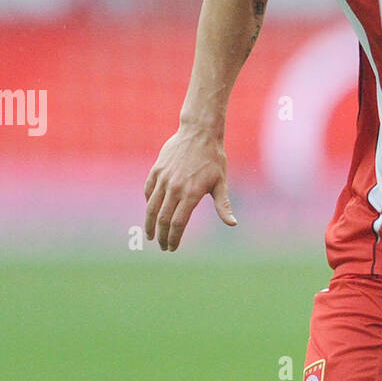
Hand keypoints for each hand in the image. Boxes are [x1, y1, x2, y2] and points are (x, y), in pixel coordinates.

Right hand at [144, 126, 236, 251]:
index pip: (178, 224)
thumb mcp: (221, 182)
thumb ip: (223, 205)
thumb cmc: (214, 158)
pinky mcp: (156, 170)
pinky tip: (151, 211)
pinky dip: (148, 203)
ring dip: (149, 224)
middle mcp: (175, 188)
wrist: (199, 132)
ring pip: (151, 207)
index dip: (174, 238)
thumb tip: (232, 224)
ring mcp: (163, 178)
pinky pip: (148, 191)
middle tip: (163, 246)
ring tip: (150, 235)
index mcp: (191, 194)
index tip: (173, 248)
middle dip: (162, 236)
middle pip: (163, 219)